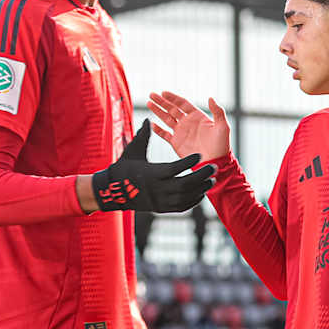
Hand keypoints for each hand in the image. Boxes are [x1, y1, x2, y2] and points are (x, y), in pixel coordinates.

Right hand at [90, 120, 215, 212]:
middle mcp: (157, 189)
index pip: (174, 169)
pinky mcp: (162, 209)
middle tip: (214, 168)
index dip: (188, 162)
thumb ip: (143, 136)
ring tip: (212, 180)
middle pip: (184, 185)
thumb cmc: (124, 167)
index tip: (200, 154)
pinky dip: (194, 199)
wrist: (114, 192)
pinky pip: (182, 206)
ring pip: (185, 197)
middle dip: (201, 176)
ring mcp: (160, 201)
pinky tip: (201, 191)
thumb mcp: (133, 150)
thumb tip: (148, 119)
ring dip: (201, 188)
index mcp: (151, 173)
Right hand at [148, 92, 230, 161]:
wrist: (215, 162)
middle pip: (172, 109)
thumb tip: (211, 98)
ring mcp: (181, 132)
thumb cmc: (222, 145)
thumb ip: (218, 111)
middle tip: (151, 95)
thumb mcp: (223, 126)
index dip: (173, 98)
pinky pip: (165, 134)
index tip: (163, 92)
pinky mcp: (176, 143)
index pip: (182, 103)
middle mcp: (187, 123)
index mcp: (197, 116)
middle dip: (162, 102)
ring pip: (166, 119)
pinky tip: (152, 124)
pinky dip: (158, 130)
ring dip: (158, 111)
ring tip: (149, 103)